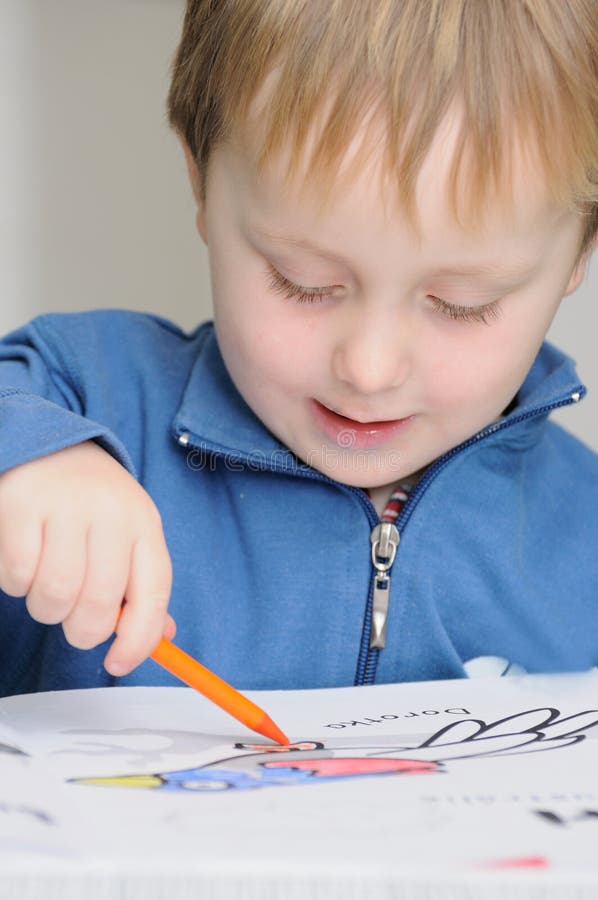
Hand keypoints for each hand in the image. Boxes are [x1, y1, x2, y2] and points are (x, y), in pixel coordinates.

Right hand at [0, 441, 174, 675]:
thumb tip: (162, 638)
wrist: (49, 447)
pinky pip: (17, 575)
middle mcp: (110, 511)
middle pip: (100, 603)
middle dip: (83, 631)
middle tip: (72, 622)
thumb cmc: (92, 506)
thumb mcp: (128, 535)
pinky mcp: (21, 505)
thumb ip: (141, 585)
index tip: (119, 664)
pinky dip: (15, 584)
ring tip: (46, 586)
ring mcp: (65, 505)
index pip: (153, 590)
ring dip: (46, 608)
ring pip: (55, 595)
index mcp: (144, 523)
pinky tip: (23, 560)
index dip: (140, 638)